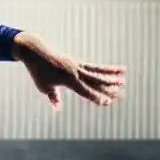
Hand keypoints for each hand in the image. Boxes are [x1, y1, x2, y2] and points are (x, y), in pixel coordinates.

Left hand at [12, 33, 126, 112]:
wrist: (36, 50)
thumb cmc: (37, 71)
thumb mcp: (44, 86)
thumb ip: (53, 97)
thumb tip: (58, 109)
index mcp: (68, 80)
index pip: (86, 91)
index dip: (97, 97)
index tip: (108, 102)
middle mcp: (75, 72)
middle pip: (95, 82)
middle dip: (109, 88)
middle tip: (122, 94)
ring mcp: (77, 66)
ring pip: (97, 72)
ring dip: (111, 76)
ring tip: (124, 78)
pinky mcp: (77, 62)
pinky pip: (93, 66)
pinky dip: (104, 69)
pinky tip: (114, 70)